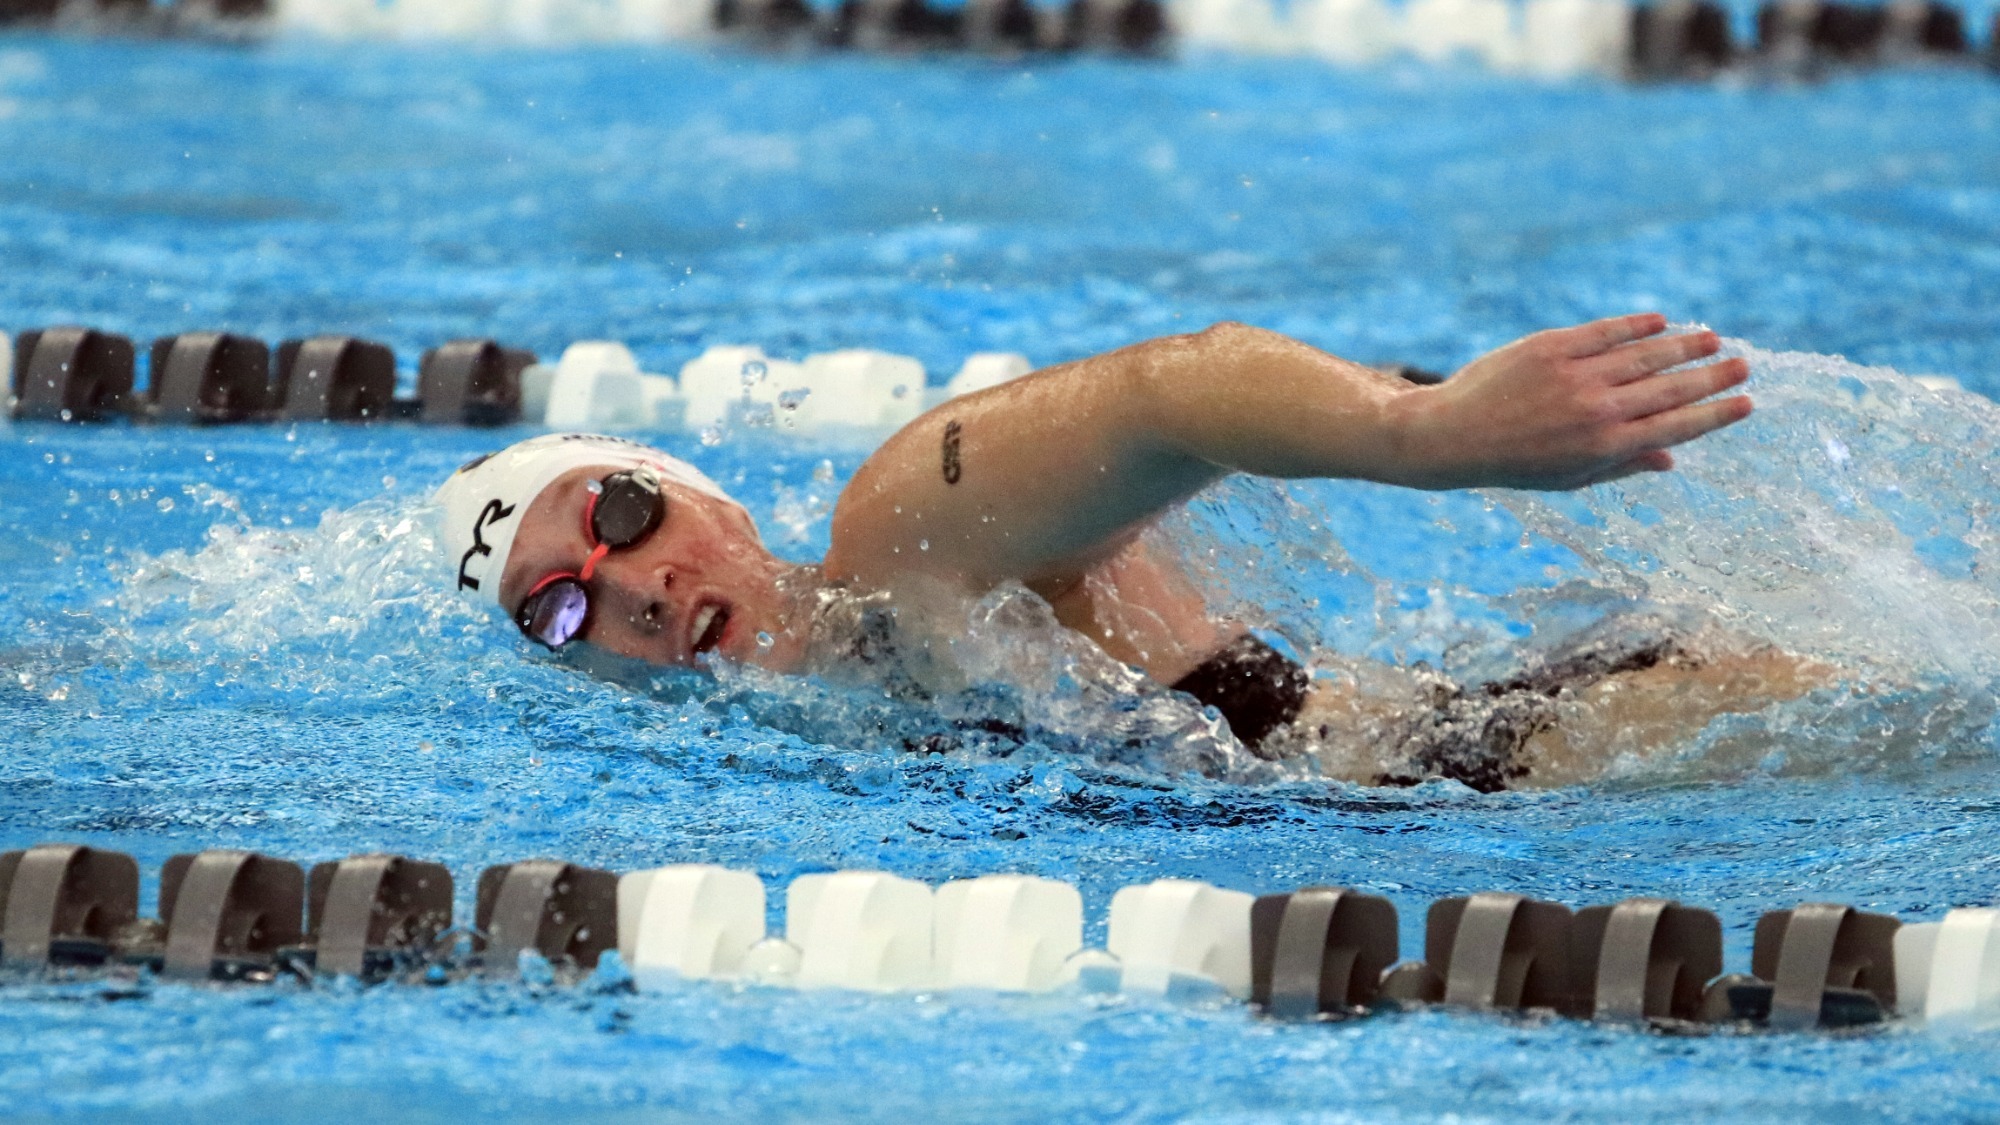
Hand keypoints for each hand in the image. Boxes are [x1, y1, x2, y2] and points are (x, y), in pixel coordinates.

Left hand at [1391, 313, 1750, 490]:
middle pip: (1671, 387)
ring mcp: (1576, 375)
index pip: (1678, 425)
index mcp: (1606, 447)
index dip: (1716, 413)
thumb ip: (1622, 465)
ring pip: (1645, 354)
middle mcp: (1598, 409)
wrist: (1451, 436)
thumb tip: (1673, 460)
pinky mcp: (1552, 346)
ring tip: (1712, 340)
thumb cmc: (1513, 463)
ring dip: (1684, 346)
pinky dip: (1637, 325)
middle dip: (1713, 376)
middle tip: (1743, 364)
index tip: (1746, 402)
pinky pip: (1606, 331)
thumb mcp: (1569, 478)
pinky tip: (1661, 321)